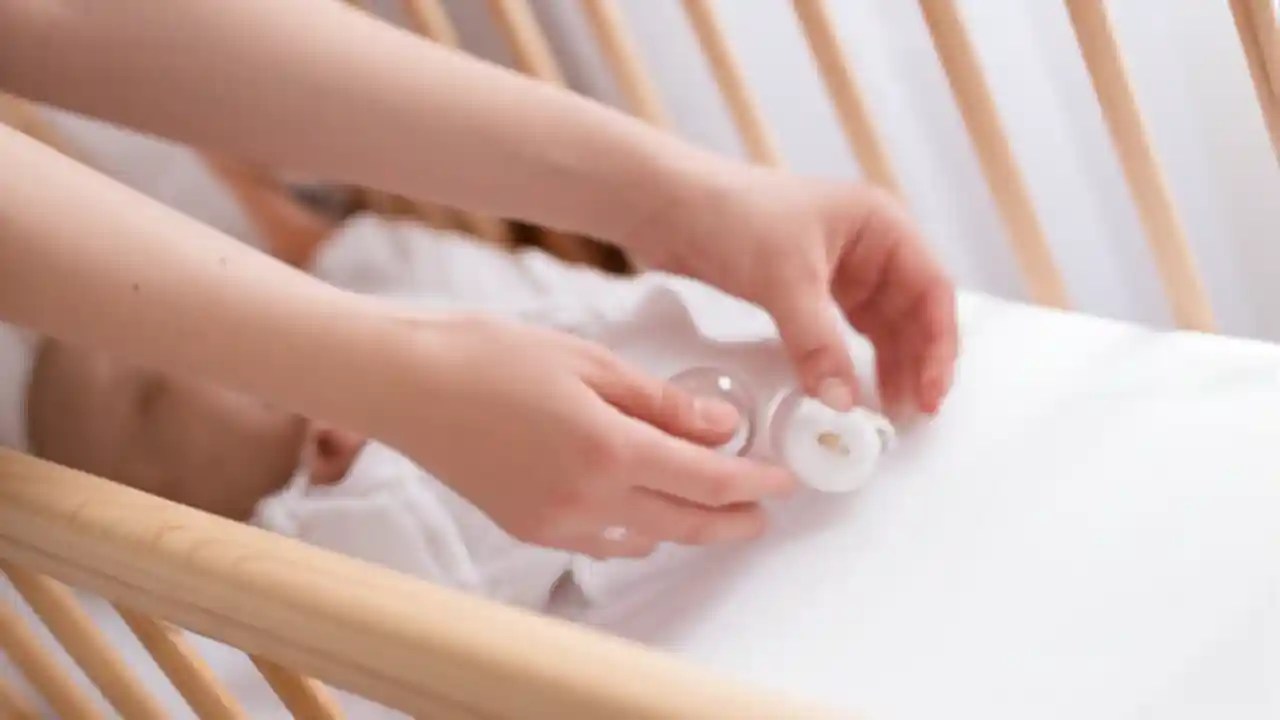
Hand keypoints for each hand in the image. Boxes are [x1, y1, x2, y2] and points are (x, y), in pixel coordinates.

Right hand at [382, 313, 796, 557]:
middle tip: (762, 509)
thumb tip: (721, 430)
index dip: (754, 483)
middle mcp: (585, 500)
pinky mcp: (528, 527)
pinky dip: (636, 528)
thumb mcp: (591, 363)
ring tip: (707, 499)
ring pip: (645, 538)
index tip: (782, 479)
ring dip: (686, 524)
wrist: (406, 384)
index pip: (708, 481)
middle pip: (685, 524)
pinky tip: (642, 505)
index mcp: (608, 450)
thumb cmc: (490, 355)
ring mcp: (554, 522)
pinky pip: (601, 542)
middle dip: (732, 520)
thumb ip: (662, 404)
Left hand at [623, 165, 957, 418]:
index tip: (930, 393)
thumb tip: (844, 403)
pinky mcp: (803, 287)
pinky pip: (840, 331)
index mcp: (879, 224)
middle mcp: (866, 244)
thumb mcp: (785, 280)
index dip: (939, 345)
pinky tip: (847, 390)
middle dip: (914, 362)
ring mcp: (836, 266)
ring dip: (885, 366)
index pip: (931, 289)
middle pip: (910, 312)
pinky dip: (847, 362)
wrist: (666, 204)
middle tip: (909, 416)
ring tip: (885, 413)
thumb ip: (818, 344)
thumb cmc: (730, 213)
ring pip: (877, 325)